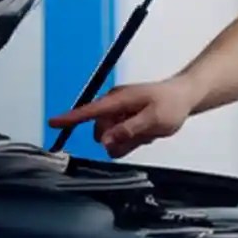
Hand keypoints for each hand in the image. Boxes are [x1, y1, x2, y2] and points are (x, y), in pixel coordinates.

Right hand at [47, 76, 198, 157]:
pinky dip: (133, 140)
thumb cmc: (171, 104)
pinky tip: (147, 131)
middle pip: (101, 133)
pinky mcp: (124, 121)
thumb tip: (106, 140)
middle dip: (119, 140)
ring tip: (148, 129)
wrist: (185, 97)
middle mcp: (115, 105)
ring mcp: (119, 113)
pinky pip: (121, 139)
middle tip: (143, 133)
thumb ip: (129, 130)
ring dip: (128, 141)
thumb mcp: (154, 119)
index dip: (70, 118)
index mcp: (118, 100)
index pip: (89, 111)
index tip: (53, 123)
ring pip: (111, 139)